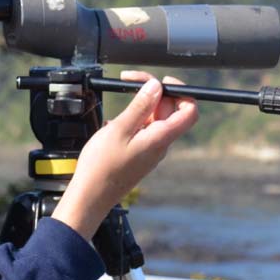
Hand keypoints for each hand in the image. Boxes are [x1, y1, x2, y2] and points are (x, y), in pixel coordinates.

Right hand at [51, 71, 198, 239]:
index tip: (162, 81)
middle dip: (152, 93)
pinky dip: (130, 122)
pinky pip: (142, 131)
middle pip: (169, 111)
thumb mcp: (119, 129)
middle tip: (130, 82)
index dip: (181, 92)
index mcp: (160, 138)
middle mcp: (160, 145)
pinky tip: (112, 126)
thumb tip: (156, 87)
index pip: (189, 111)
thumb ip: (140, 106)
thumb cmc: (101, 168)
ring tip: (116, 112)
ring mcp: (150, 150)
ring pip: (153, 119)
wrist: (90, 197)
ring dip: (138, 108)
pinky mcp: (140, 155)